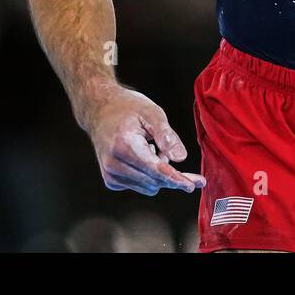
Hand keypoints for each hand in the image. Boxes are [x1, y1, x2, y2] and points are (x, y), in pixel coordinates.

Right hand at [86, 87, 205, 195]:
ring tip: (154, 148)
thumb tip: (181, 158)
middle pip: (154, 181)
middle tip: (194, 177)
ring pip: (149, 187)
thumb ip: (167, 135)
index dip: (176, 178)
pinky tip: (144, 156)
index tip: (193, 185)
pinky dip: (149, 175)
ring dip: (160, 174)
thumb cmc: (127, 108)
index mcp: (124, 146)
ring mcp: (111, 174)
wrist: (99, 110)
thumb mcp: (151, 112)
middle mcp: (114, 164)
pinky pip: (141, 186)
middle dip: (175, 178)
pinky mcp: (111, 180)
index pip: (155, 169)